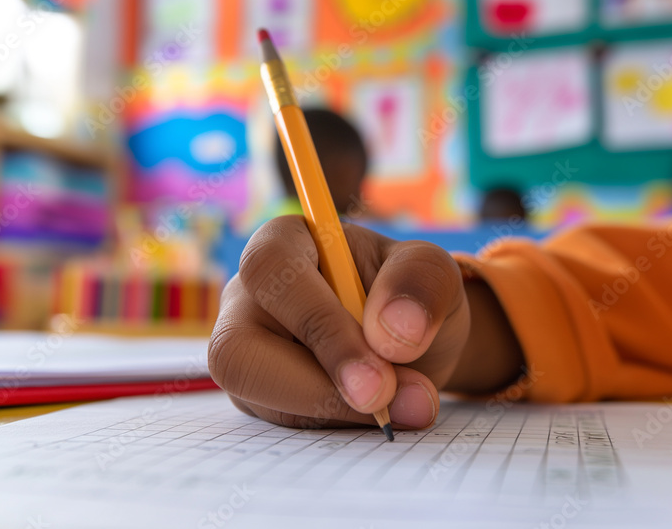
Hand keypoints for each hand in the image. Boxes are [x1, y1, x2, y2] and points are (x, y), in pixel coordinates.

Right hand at [207, 216, 521, 429]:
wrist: (414, 342)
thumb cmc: (411, 294)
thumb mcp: (434, 274)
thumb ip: (421, 285)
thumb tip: (393, 335)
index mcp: (284, 243)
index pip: (270, 271)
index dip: (318, 323)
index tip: (379, 372)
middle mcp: (250, 298)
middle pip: (237, 349)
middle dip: (315, 386)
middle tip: (385, 404)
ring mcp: (248, 352)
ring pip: (256, 395)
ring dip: (335, 412)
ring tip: (404, 405)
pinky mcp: (260, 397)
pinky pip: (281, 425)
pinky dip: (338, 427)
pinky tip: (380, 415)